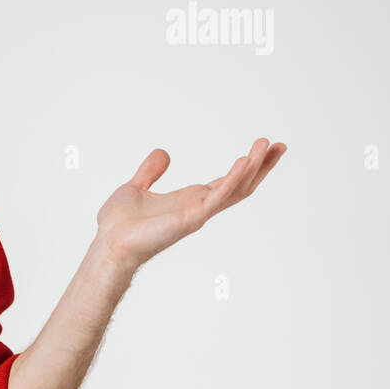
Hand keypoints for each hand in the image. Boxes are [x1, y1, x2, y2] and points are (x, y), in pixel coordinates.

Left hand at [96, 137, 286, 270]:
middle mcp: (199, 207)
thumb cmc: (119, 225)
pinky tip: (244, 163)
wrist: (108, 243)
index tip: (265, 146)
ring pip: (235, 190)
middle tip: (280, 145)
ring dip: (253, 168)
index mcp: (190, 200)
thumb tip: (163, 153)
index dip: (248, 165)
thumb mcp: (136, 187)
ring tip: (268, 147)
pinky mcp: (190, 219)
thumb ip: (150, 172)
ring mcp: (197, 214)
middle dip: (261, 166)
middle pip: (240, 185)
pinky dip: (232, 180)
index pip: (228, 180)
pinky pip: (216, 198)